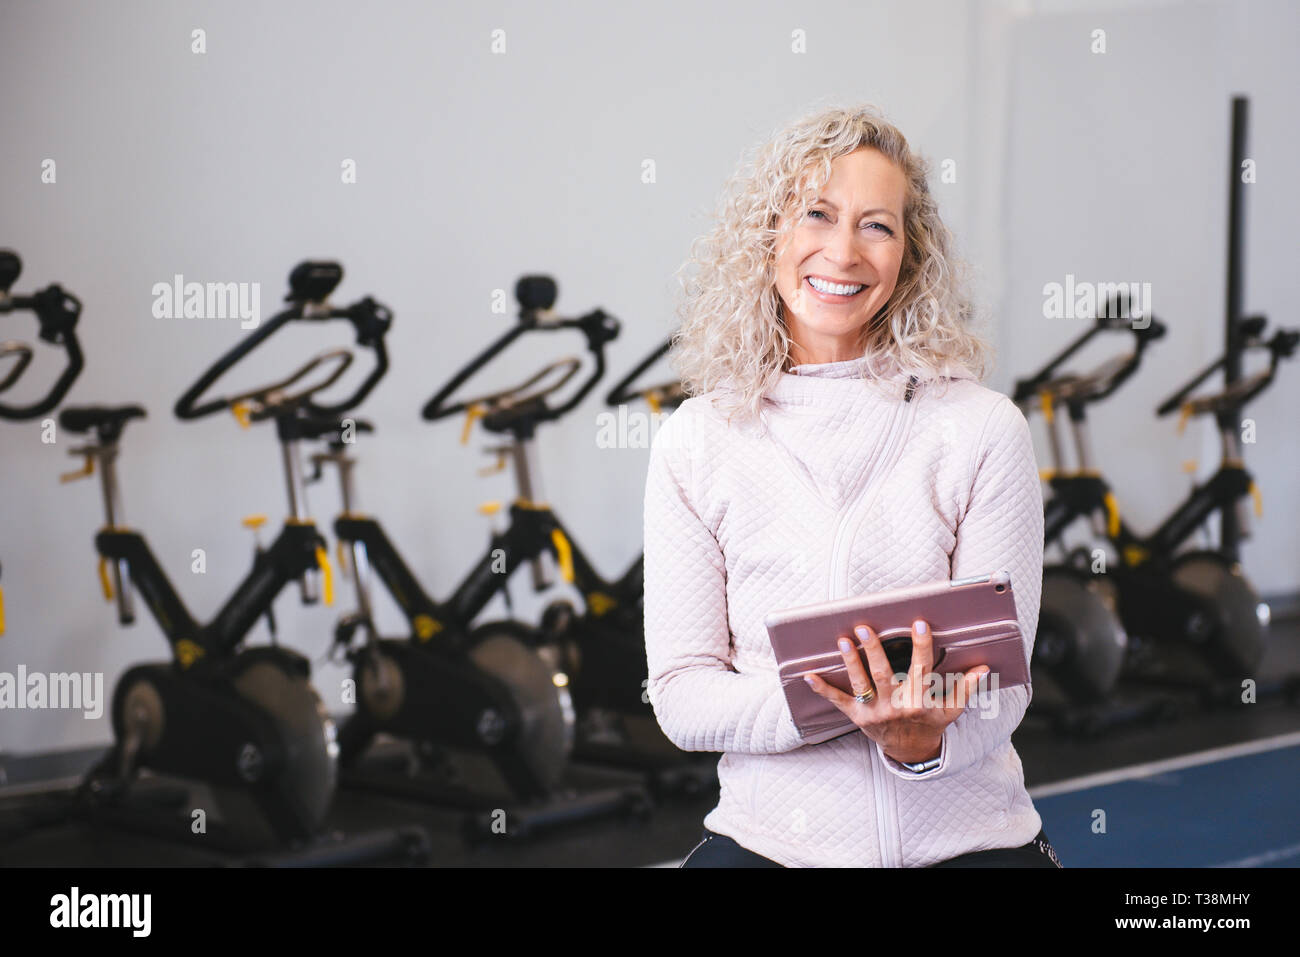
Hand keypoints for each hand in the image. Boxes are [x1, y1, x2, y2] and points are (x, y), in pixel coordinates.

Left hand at [803, 619, 988, 764]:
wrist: (910, 751)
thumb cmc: (930, 723)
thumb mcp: (951, 708)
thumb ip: (965, 687)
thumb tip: (983, 668)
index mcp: (919, 701)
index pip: (921, 669)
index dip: (921, 646)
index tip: (919, 624)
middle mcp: (896, 706)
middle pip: (884, 675)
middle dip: (874, 651)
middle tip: (865, 627)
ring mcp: (874, 712)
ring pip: (861, 684)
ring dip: (851, 663)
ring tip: (843, 640)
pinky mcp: (856, 717)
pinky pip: (838, 701)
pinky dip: (822, 689)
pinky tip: (808, 675)